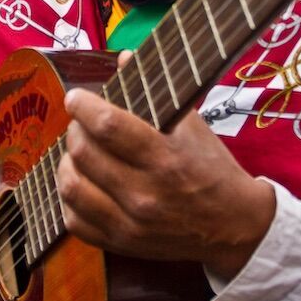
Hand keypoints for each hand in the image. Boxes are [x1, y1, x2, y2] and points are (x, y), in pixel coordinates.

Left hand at [58, 87, 275, 282]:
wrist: (233, 226)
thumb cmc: (211, 168)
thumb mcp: (193, 126)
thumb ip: (156, 91)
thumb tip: (124, 56)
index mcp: (165, 158)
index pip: (108, 126)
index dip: (84, 105)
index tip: (76, 97)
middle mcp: (145, 194)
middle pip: (84, 152)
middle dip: (75, 129)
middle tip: (80, 122)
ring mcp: (130, 224)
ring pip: (71, 186)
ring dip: (66, 162)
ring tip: (77, 151)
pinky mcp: (121, 245)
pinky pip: (74, 221)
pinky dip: (69, 198)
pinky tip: (80, 182)